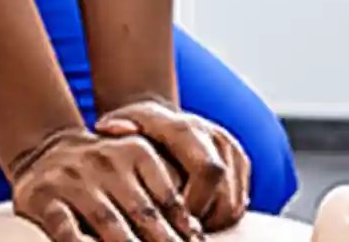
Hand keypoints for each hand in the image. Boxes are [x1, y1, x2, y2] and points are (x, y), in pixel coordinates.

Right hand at [10, 127, 203, 241]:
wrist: (45, 151)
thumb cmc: (104, 172)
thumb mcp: (135, 168)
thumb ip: (164, 198)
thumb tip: (195, 235)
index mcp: (137, 151)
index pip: (169, 198)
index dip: (185, 230)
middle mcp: (106, 161)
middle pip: (144, 214)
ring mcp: (74, 179)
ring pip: (108, 222)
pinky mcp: (45, 197)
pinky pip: (66, 228)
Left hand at [97, 101, 250, 231]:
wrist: (157, 119)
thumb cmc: (133, 129)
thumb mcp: (121, 123)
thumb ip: (117, 128)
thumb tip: (108, 128)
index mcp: (188, 127)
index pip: (208, 170)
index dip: (193, 202)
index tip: (169, 219)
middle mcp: (216, 137)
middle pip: (225, 195)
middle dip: (202, 219)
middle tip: (175, 230)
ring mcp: (232, 151)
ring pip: (234, 205)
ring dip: (210, 222)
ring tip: (180, 225)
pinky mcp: (241, 165)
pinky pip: (238, 205)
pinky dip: (218, 218)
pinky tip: (192, 218)